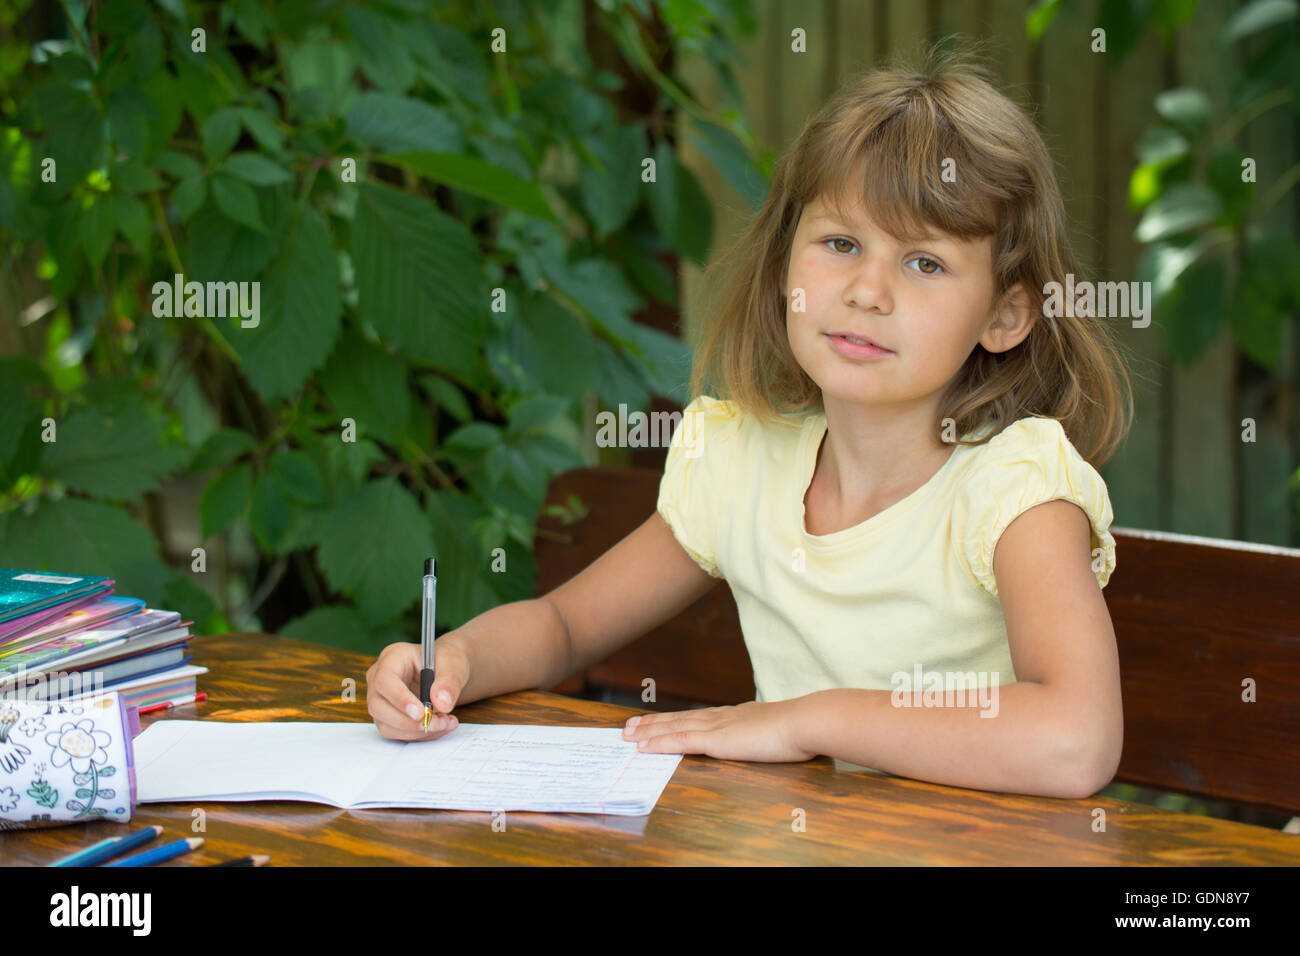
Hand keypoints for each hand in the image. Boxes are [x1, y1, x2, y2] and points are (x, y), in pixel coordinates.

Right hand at [366, 636, 470, 740]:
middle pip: (378, 706)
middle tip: (439, 723)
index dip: (399, 699)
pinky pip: (397, 733)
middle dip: (409, 722)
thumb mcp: (454, 663)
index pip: (384, 680)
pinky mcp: (387, 716)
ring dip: (417, 732)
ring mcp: (381, 699)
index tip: (422, 712)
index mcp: (392, 657)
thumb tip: (441, 704)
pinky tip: (439, 726)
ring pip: (387, 725)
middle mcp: (379, 678)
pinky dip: (419, 735)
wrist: (447, 671)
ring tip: (445, 723)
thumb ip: (449, 681)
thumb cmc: (446, 661)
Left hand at [621, 699, 816, 762]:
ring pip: (674, 728)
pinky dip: (659, 743)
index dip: (676, 720)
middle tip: (629, 726)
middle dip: (653, 723)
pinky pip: (680, 741)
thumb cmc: (801, 729)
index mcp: (736, 715)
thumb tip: (772, 737)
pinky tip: (643, 747)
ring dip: (649, 731)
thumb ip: (769, 733)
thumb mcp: (780, 730)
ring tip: (628, 734)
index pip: (698, 717)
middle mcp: (722, 717)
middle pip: (679, 719)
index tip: (659, 721)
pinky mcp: (717, 740)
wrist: (805, 721)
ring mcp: (718, 727)